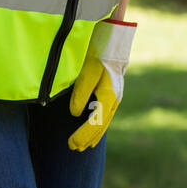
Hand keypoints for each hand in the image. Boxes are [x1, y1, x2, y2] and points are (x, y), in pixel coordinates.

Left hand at [68, 19, 135, 151]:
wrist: (113, 39)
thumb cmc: (98, 52)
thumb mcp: (87, 70)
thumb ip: (81, 92)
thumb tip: (76, 113)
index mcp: (108, 95)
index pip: (95, 122)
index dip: (83, 134)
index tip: (71, 143)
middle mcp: (114, 99)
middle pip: (100, 126)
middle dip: (86, 138)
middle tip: (72, 148)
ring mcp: (115, 98)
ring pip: (104, 123)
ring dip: (93, 136)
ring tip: (82, 147)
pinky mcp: (112, 94)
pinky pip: (105, 116)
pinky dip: (99, 127)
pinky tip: (94, 136)